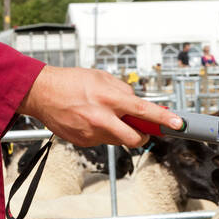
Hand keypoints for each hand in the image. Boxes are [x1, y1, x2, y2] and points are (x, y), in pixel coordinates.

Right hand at [17, 65, 182, 146]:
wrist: (41, 93)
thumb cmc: (71, 82)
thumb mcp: (101, 77)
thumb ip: (123, 90)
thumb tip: (137, 103)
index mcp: (109, 98)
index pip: (143, 110)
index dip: (163, 118)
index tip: (177, 124)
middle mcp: (102, 118)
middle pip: (135, 138)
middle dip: (143, 136)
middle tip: (143, 129)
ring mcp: (91, 133)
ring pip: (118, 140)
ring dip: (119, 131)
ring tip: (104, 116)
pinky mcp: (82, 141)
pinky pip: (101, 140)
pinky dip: (102, 132)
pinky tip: (90, 120)